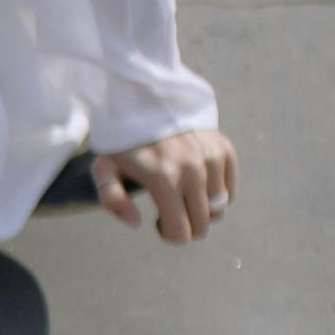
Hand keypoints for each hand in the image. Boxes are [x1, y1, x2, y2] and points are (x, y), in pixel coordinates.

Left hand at [92, 126, 236, 244]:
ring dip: (202, 207)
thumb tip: (136, 222)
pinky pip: (230, 189)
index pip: (181, 232)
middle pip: (202, 224)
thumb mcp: (104, 167)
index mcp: (163, 179)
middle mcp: (192, 169)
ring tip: (183, 193)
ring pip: (219, 208)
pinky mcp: (224, 149)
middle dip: (186, 224)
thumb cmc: (123, 140)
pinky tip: (197, 180)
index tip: (158, 221)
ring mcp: (211, 158)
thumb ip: (111, 198)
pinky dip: (216, 190)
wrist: (147, 100)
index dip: (169, 234)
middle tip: (170, 208)